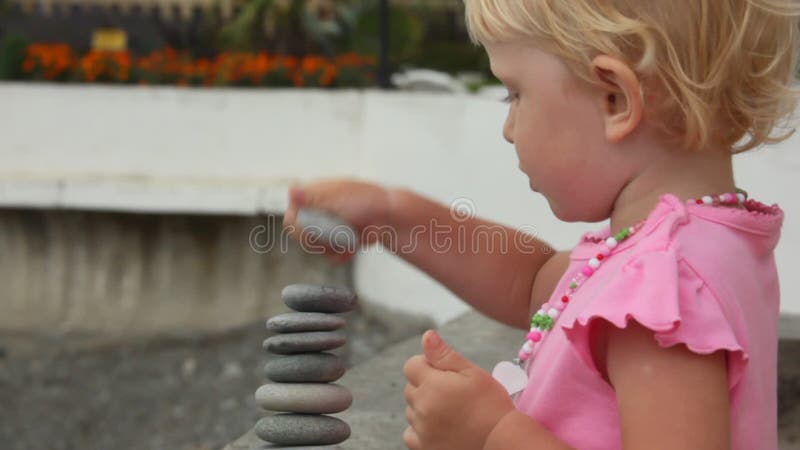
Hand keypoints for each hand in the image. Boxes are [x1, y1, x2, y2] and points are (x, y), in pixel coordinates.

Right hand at [283, 179, 390, 262]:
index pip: (292, 218)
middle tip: (335, 235)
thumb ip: (312, 197)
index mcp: (312, 196)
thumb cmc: (367, 200)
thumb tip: (291, 188)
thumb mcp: (337, 197)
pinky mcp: (337, 240)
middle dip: (319, 241)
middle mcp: (316, 211)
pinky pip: (330, 256)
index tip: (314, 232)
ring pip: (316, 248)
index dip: (301, 229)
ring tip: (349, 238)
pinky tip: (352, 246)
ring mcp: (326, 227)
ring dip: (333, 247)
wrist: (390, 216)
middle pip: (301, 237)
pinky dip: (341, 254)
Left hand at [402, 330, 515, 449]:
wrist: (501, 441)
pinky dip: (421, 429)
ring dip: (425, 408)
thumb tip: (426, 336)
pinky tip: (442, 427)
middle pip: (411, 388)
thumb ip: (444, 355)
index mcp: (432, 385)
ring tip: (451, 412)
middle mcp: (422, 407)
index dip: (426, 365)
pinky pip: (411, 433)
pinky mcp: (422, 447)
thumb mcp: (472, 373)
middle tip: (452, 394)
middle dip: (426, 386)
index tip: (444, 374)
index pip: (411, 366)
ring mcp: (421, 429)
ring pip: (412, 410)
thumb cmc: (491, 405)